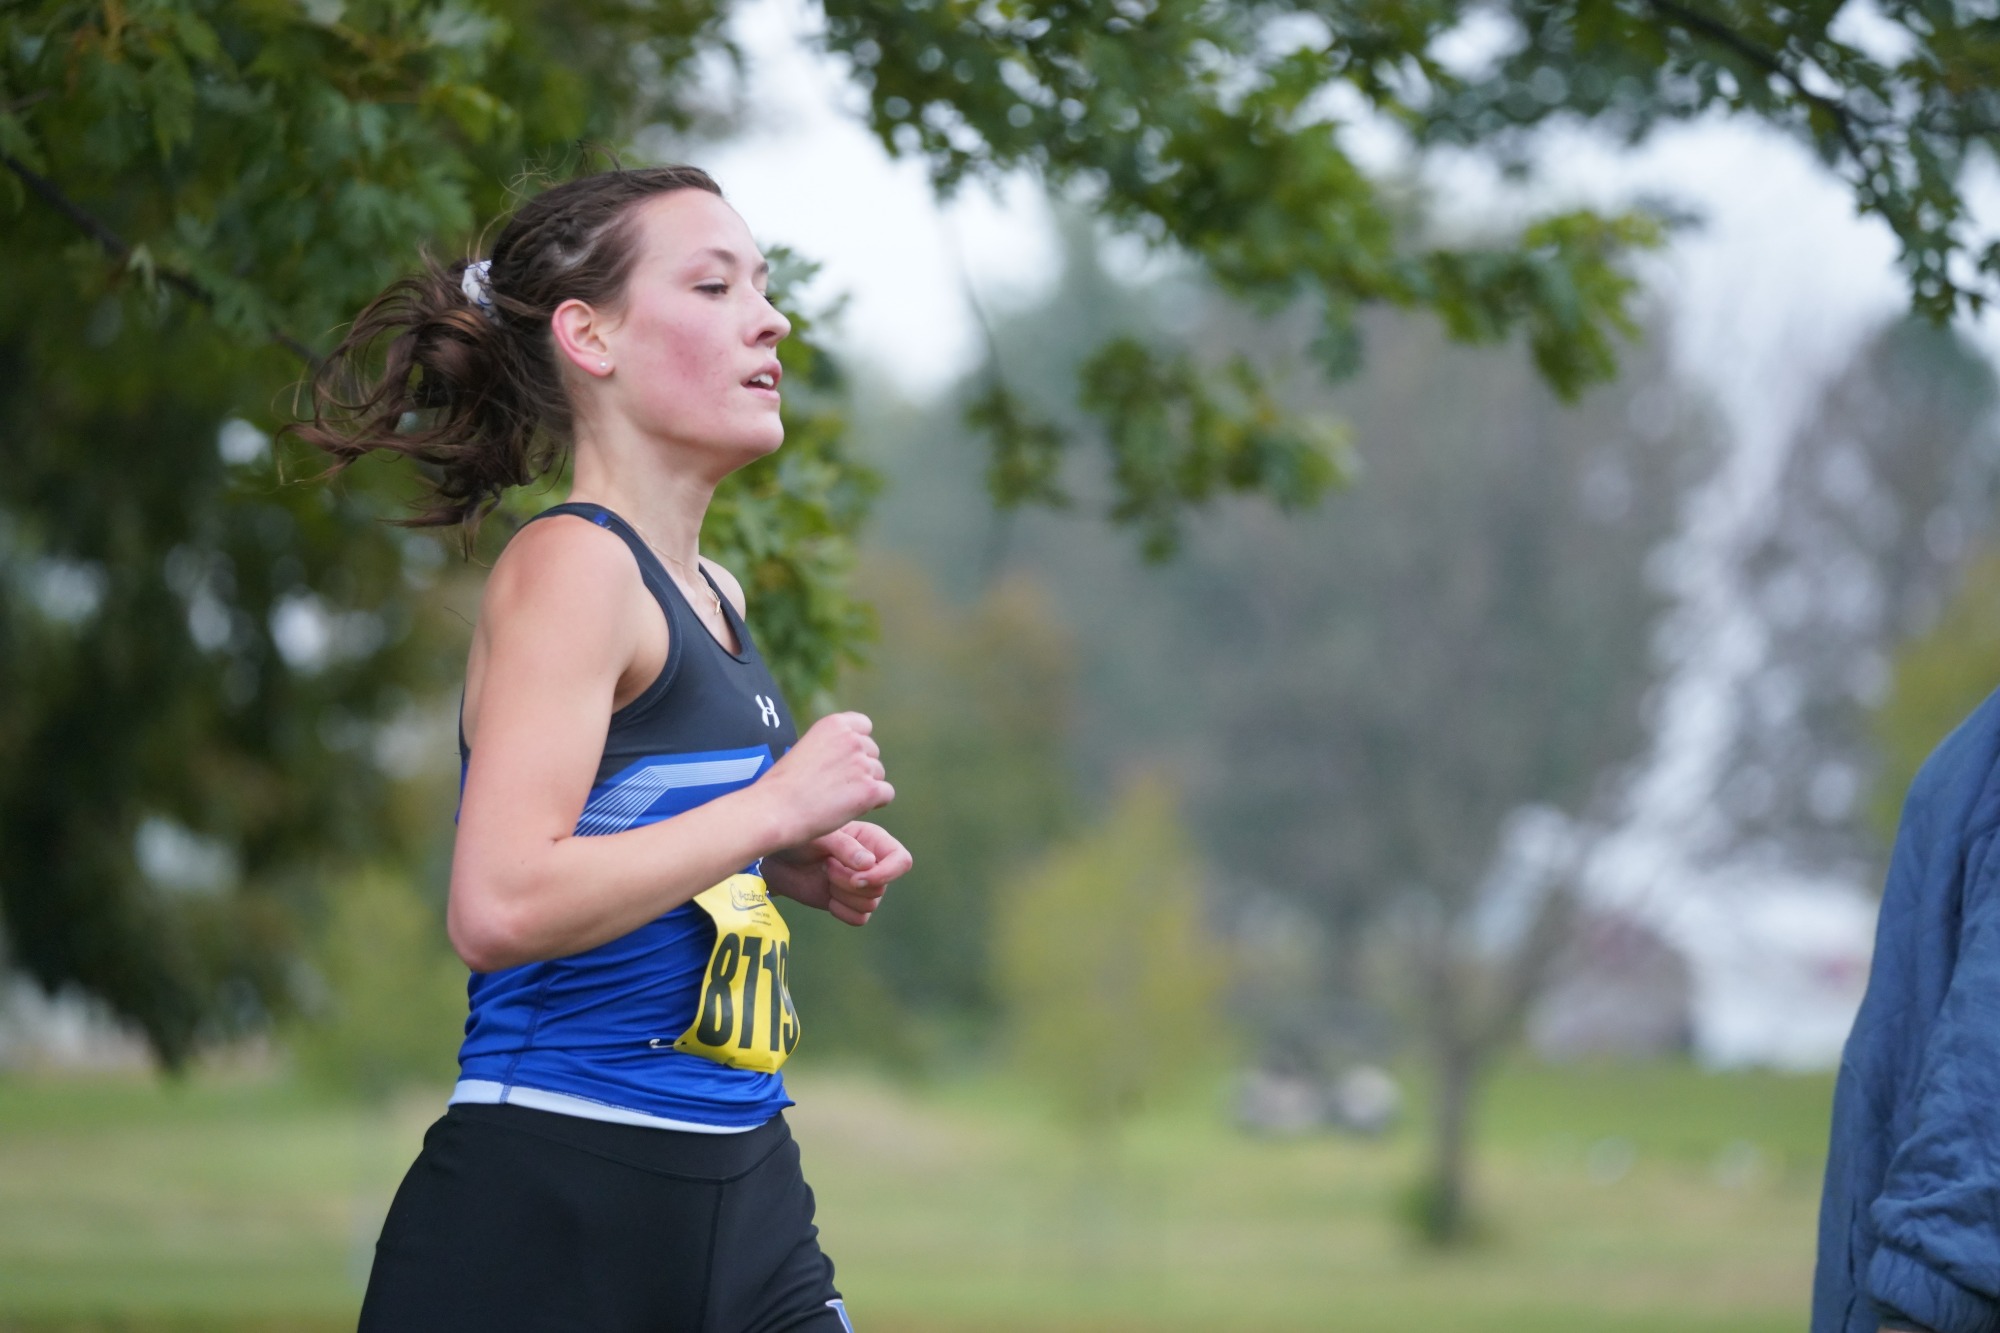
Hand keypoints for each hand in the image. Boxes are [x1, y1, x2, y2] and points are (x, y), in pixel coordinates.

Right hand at [755, 712, 894, 846]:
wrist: (775, 809)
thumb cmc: (783, 785)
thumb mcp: (805, 747)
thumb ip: (830, 745)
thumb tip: (851, 754)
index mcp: (835, 724)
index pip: (864, 726)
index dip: (856, 745)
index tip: (842, 761)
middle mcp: (852, 739)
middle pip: (873, 752)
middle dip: (860, 768)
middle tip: (834, 786)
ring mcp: (862, 764)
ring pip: (879, 774)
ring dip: (865, 786)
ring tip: (836, 799)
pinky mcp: (870, 789)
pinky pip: (886, 794)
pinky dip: (873, 803)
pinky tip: (851, 809)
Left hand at [765, 822, 912, 925]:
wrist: (778, 859)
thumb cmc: (800, 838)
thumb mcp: (821, 835)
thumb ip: (845, 847)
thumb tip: (869, 864)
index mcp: (873, 840)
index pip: (901, 861)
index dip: (887, 873)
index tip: (858, 877)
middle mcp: (873, 864)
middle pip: (881, 887)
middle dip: (850, 882)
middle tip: (826, 867)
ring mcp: (861, 886)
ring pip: (870, 904)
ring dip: (843, 894)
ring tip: (824, 876)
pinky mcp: (848, 903)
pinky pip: (860, 919)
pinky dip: (842, 911)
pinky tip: (827, 897)